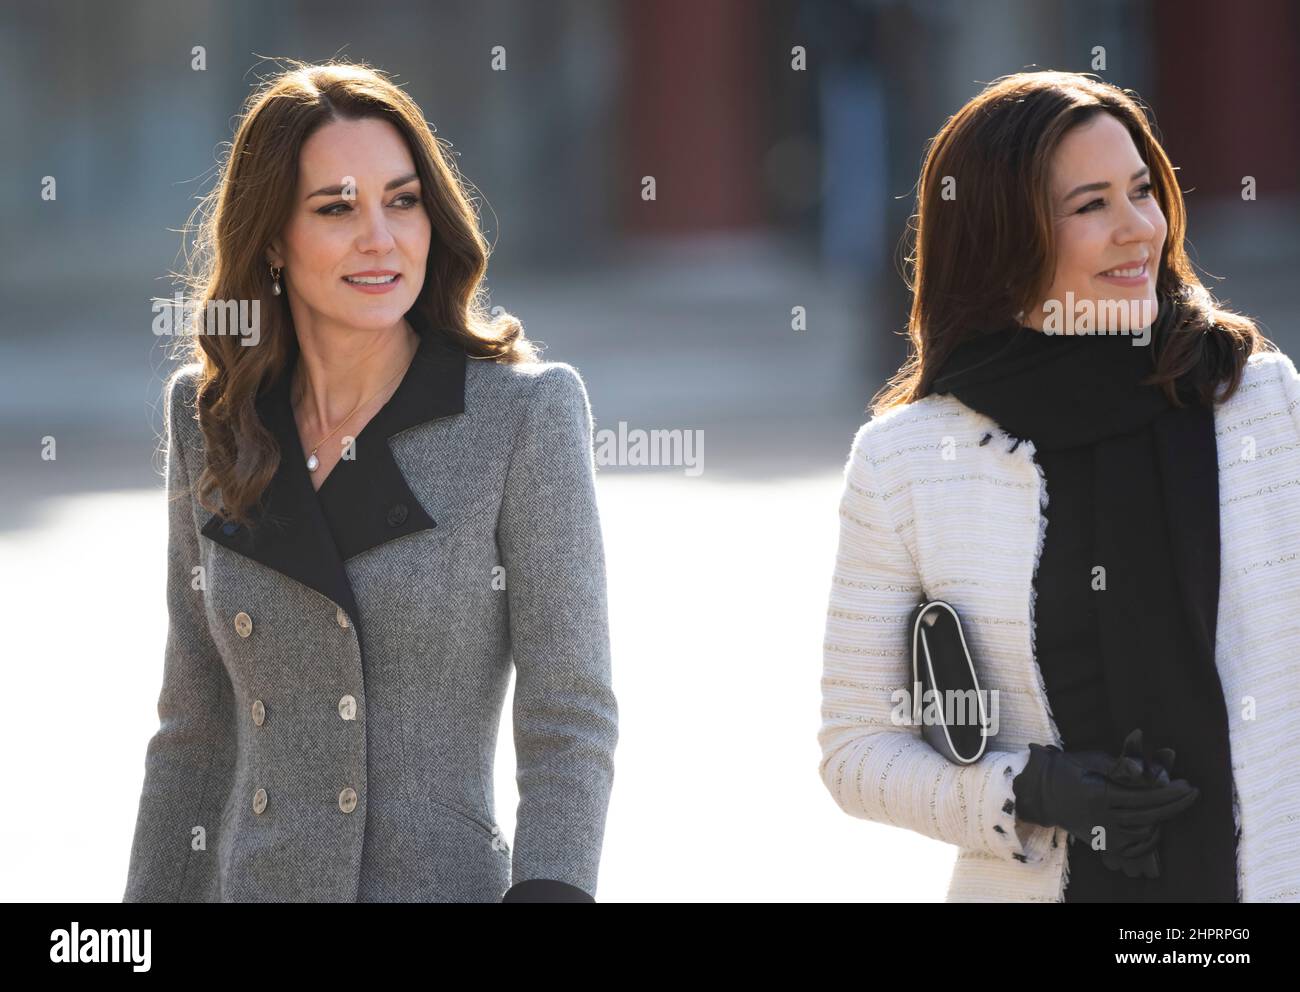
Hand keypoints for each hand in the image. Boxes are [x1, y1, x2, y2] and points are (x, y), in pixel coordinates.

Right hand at [1012, 728, 1197, 878]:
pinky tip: (1156, 826)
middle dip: (1175, 804)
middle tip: (1192, 792)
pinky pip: (1133, 848)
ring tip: (1172, 805)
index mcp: (1098, 796)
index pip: (1144, 798)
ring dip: (1162, 820)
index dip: (1169, 793)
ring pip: (1143, 833)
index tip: (1187, 785)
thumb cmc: (1068, 769)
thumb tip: (1146, 772)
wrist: (1041, 792)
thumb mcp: (1092, 760)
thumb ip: (1121, 766)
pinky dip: (1148, 839)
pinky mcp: (1101, 843)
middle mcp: (1101, 820)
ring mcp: (1101, 834)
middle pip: (1149, 816)